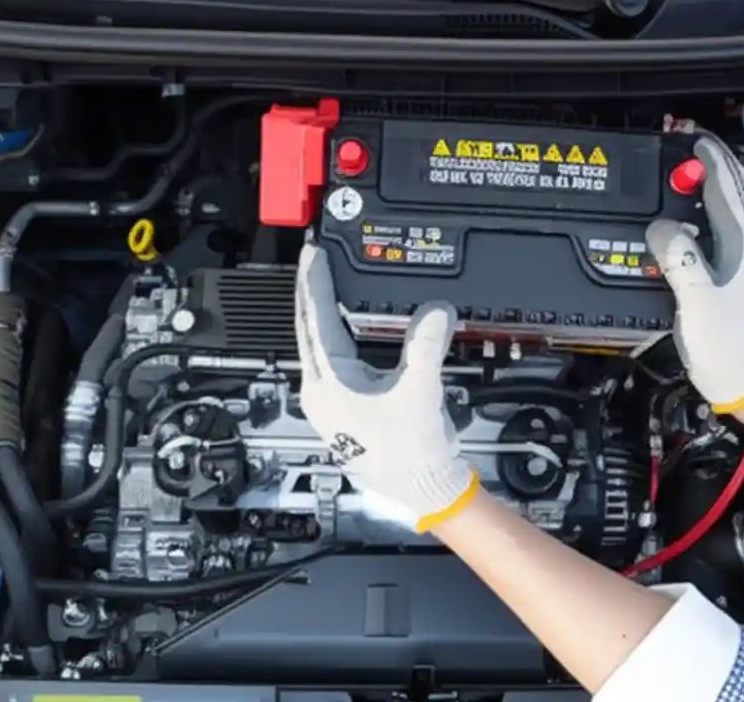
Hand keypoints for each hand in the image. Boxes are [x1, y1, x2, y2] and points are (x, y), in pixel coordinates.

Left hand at [294, 243, 478, 531]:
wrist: (423, 489)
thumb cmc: (412, 454)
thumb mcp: (421, 391)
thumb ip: (427, 346)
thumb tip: (436, 310)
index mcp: (328, 385)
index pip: (315, 321)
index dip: (315, 283)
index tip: (313, 254)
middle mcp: (320, 393)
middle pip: (307, 331)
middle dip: (309, 293)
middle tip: (311, 261)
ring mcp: (330, 403)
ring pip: (318, 347)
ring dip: (321, 315)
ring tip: (324, 286)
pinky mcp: (345, 410)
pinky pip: (333, 362)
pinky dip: (338, 338)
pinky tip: (349, 330)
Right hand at [647, 136, 743, 412]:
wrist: (742, 378)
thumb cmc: (723, 344)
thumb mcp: (694, 299)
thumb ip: (679, 258)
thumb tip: (663, 228)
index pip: (728, 193)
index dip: (711, 164)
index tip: (695, 142)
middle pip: (737, 196)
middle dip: (718, 169)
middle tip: (694, 150)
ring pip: (734, 211)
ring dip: (716, 188)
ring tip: (693, 174)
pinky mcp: (741, 275)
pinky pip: (726, 230)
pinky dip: (712, 212)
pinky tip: (696, 215)